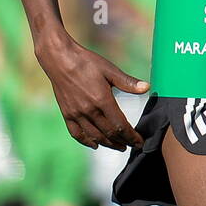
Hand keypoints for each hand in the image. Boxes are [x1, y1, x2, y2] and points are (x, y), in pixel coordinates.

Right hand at [35, 34, 148, 150]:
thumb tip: (147, 87)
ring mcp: (76, 114)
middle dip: (123, 142)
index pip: (120, 125)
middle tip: (132, 146)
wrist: (59, 59)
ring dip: (108, 144)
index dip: (131, 136)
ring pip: (94, 136)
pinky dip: (86, 142)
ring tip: (119, 147)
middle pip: (109, 134)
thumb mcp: (109, 69)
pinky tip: (95, 145)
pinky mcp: (67, 114)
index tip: (139, 141)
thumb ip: (128, 82)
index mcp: (102, 100)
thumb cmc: (86, 62)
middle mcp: (89, 111)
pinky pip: (77, 133)